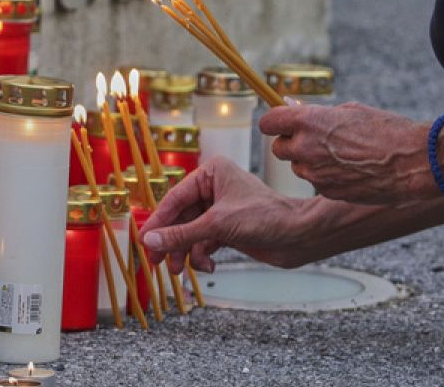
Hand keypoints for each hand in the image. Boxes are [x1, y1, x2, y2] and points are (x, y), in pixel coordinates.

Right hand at [140, 157, 314, 273]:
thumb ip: (181, 234)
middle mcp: (214, 187)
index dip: (158, 222)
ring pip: (190, 232)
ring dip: (185, 252)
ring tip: (180, 269)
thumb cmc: (266, 217)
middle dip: (171, 242)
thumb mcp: (218, 225)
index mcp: (211, 172)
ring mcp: (220, 209)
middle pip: (180, 218)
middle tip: (157, 262)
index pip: (175, 199)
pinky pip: (203, 242)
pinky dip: (202, 255)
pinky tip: (208, 266)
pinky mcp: (228, 228)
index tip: (143, 242)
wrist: (299, 235)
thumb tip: (150, 241)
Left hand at [261, 102, 432, 203]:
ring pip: (299, 167)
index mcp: (309, 122)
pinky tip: (351, 169)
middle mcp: (306, 149)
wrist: (413, 163)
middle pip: (278, 149)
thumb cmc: (387, 130)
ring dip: (310, 161)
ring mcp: (316, 174)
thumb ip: (317, 113)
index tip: (282, 121)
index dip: (275, 122)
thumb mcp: (350, 111)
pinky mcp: (328, 192)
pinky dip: (327, 176)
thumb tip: (293, 109)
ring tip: (341, 154)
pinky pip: (318, 182)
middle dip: (291, 143)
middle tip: (313, 138)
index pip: (269, 123)